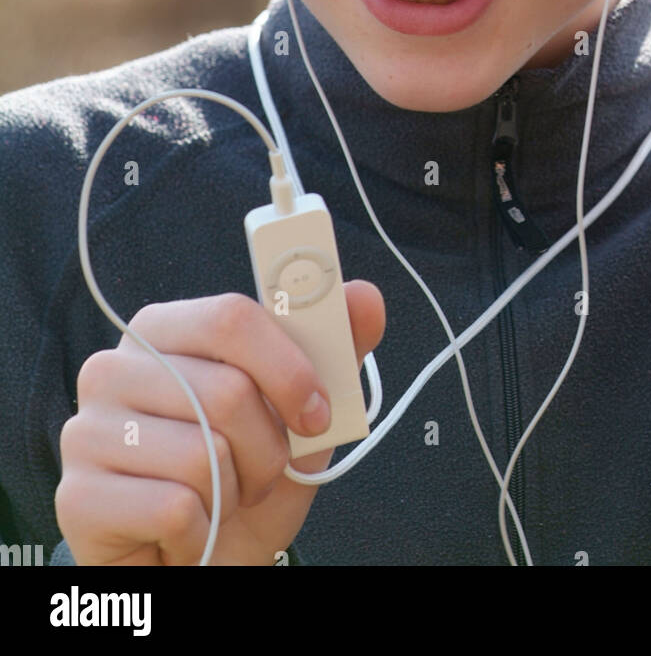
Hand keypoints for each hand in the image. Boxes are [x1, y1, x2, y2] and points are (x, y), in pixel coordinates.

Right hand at [55, 284, 384, 564]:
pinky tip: (184, 530)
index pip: (231, 317)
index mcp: (165, 329)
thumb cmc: (245, 475)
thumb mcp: (300, 413)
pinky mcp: (76, 494)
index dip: (288, 367)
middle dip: (268, 449)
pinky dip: (200, 531)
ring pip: (204, 454)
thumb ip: (334, 353)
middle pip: (226, 391)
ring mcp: (87, 430)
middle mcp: (114, 368)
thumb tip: (366, 296)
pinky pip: (174, 507)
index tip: (318, 412)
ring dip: (234, 493)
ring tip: (218, 500)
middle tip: (261, 473)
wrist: (206, 561)